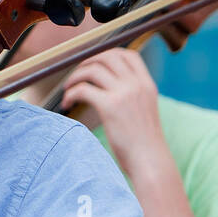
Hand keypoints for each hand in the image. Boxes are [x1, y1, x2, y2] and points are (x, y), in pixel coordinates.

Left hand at [60, 48, 167, 179]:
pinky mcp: (110, 106)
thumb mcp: (143, 111)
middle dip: (87, 62)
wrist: (150, 161)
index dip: (108, 55)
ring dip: (75, 77)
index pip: (128, 55)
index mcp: (147, 85)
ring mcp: (125, 94)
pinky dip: (70, 93)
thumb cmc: (143, 143)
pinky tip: (67, 104)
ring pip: (92, 70)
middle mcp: (137, 85)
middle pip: (108, 56)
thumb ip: (131, 96)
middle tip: (76, 76)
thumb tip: (108, 89)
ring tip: (67, 91)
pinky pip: (83, 89)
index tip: (93, 66)